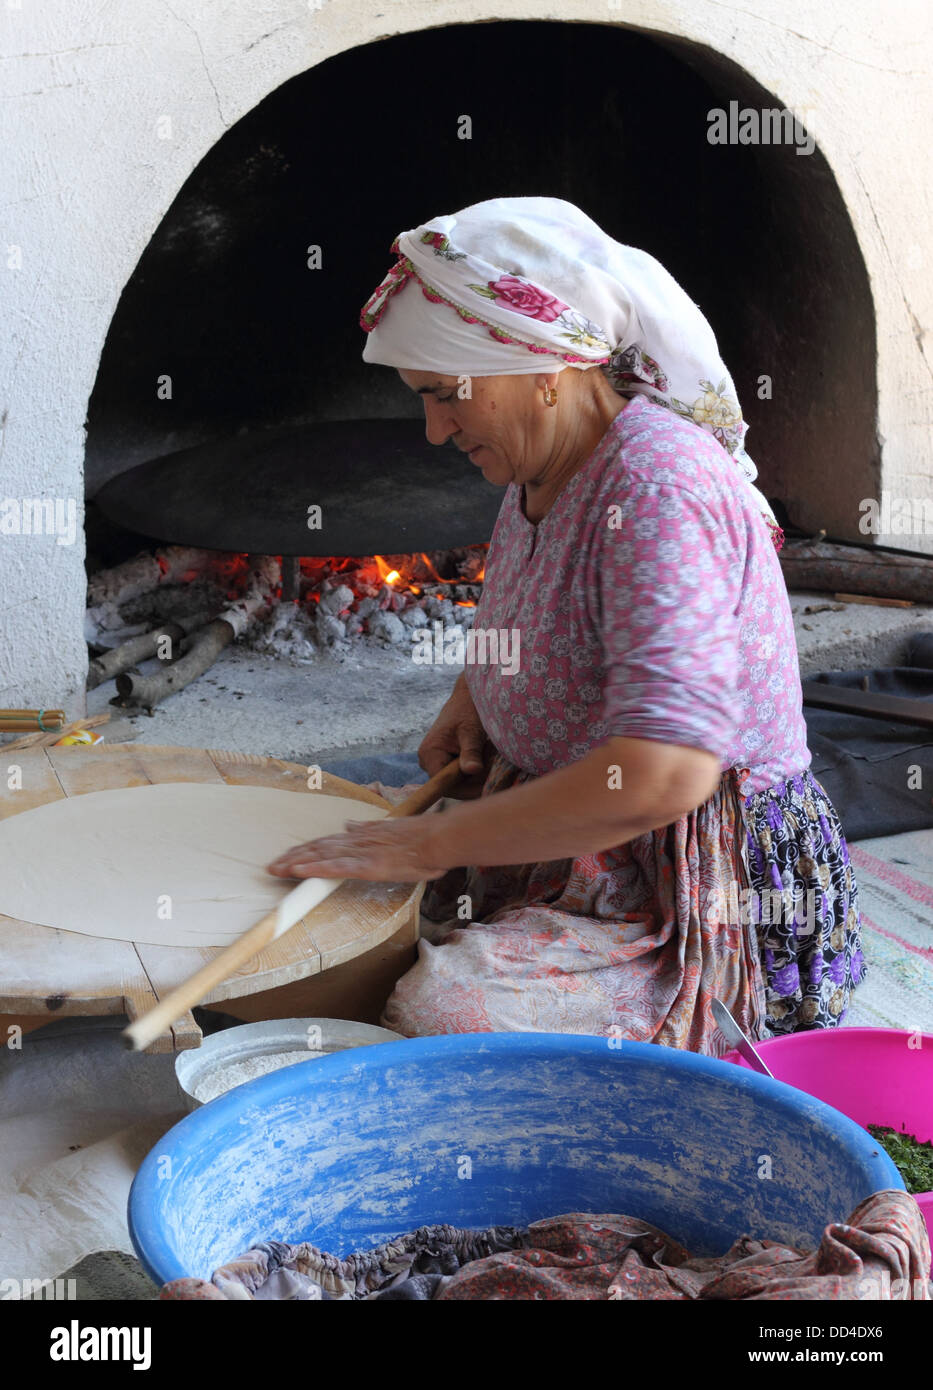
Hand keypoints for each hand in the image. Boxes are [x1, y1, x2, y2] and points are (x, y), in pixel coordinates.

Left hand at [266, 816, 447, 883]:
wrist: (437, 839)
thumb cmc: (421, 837)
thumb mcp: (390, 828)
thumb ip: (367, 828)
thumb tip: (348, 824)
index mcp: (361, 835)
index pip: (326, 842)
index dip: (306, 849)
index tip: (288, 855)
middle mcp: (356, 841)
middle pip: (317, 848)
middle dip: (293, 857)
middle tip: (272, 866)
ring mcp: (359, 852)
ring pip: (321, 857)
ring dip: (296, 863)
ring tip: (276, 869)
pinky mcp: (366, 865)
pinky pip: (334, 868)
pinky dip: (314, 869)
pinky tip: (297, 871)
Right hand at [418, 674, 491, 798]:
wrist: (468, 697)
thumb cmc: (468, 710)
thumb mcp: (471, 731)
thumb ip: (470, 752)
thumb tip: (472, 771)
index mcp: (430, 754)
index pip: (445, 785)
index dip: (467, 790)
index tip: (488, 785)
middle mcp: (428, 761)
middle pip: (453, 785)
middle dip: (476, 782)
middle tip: (496, 770)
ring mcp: (437, 762)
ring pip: (460, 781)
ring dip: (478, 776)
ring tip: (492, 760)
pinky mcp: (446, 760)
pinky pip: (462, 774)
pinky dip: (477, 769)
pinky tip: (487, 758)